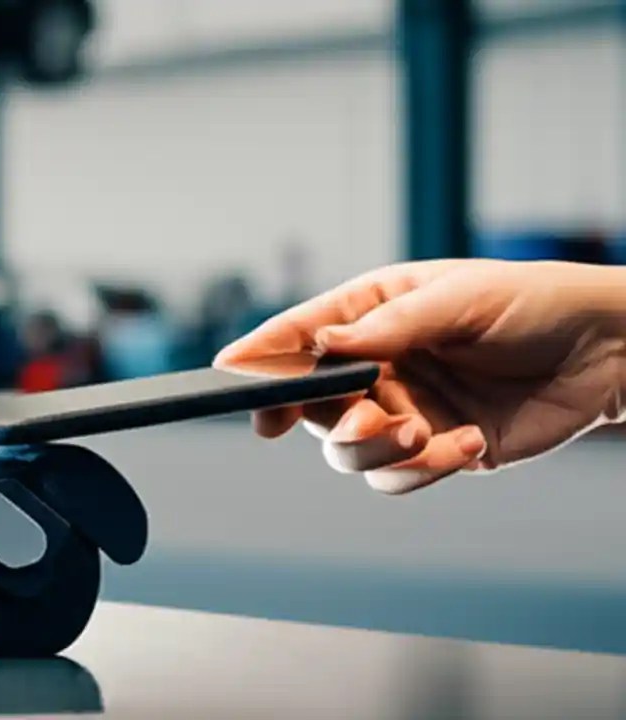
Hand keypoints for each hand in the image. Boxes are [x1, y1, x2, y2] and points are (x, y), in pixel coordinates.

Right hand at [215, 259, 625, 493]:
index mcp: (370, 314)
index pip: (300, 335)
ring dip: (375, 449)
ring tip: (425, 431)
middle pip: (312, 404)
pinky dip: (424, 469)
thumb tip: (322, 345)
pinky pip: (398, 477)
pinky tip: (470, 444)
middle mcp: (375, 366)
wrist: (605, 354)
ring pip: (348, 451)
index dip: (261, 356)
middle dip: (328, 419)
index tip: (228, 375)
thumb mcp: (457, 298)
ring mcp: (400, 410)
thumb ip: (387, 326)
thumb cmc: (532, 304)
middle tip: (364, 422)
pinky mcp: (434, 450)